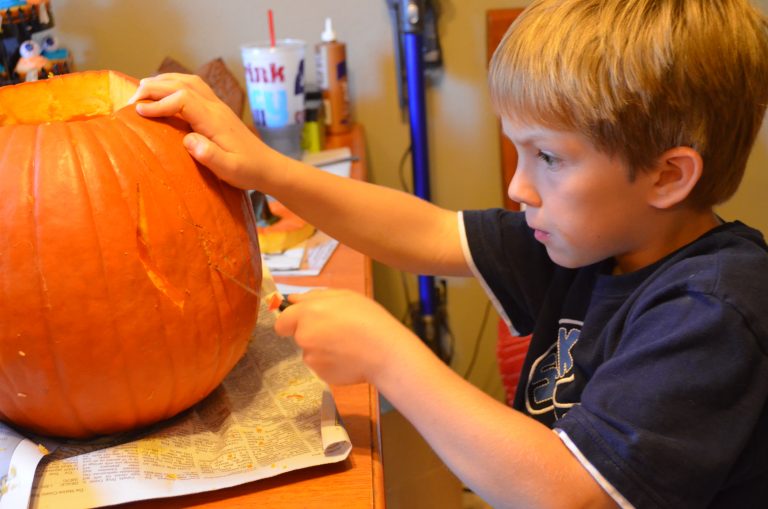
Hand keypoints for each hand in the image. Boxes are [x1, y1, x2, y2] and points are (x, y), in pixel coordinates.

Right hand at [129, 73, 280, 189]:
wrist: (269, 167)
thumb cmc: (248, 171)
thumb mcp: (230, 170)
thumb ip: (210, 156)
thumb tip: (188, 140)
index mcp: (215, 120)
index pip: (182, 99)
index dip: (159, 103)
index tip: (139, 113)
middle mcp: (215, 107)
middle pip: (181, 84)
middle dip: (153, 88)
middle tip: (131, 101)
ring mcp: (217, 106)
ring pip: (188, 80)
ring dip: (163, 81)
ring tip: (141, 92)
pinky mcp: (216, 109)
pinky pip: (193, 87)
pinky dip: (173, 84)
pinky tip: (162, 94)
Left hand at [275, 289, 417, 385]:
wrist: (385, 352)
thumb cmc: (369, 319)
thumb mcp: (345, 296)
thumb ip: (314, 296)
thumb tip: (292, 299)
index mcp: (307, 313)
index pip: (282, 322)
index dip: (292, 322)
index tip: (304, 322)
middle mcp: (304, 336)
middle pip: (299, 336)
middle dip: (312, 334)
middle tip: (337, 332)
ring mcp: (311, 358)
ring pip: (311, 352)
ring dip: (323, 350)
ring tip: (348, 346)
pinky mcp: (321, 375)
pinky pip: (321, 367)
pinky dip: (331, 364)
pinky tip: (349, 359)